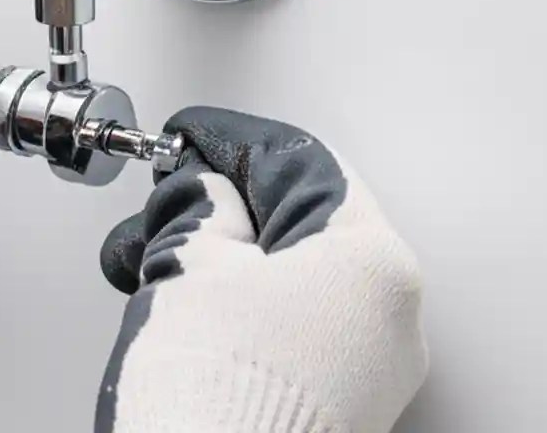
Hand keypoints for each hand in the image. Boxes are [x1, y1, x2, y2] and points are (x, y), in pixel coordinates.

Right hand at [96, 107, 426, 432]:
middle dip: (217, 210)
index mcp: (371, 263)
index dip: (226, 142)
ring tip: (156, 271)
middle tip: (165, 208)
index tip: (188, 140)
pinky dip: (240, 312)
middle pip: (298, 221)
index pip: (296, 160)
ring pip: (291, 280)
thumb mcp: (191, 267)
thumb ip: (199, 207)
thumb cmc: (213, 404)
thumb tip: (201, 191)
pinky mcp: (342, 408)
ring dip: (220, 264)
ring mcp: (371, 371)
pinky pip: (293, 331)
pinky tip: (188, 316)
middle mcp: (390, 318)